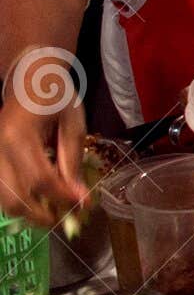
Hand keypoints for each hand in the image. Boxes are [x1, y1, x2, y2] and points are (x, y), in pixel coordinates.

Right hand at [0, 93, 87, 227]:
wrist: (29, 78)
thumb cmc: (55, 96)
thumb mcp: (72, 123)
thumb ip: (72, 159)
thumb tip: (79, 195)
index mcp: (19, 136)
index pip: (40, 180)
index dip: (63, 197)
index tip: (84, 204)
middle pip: (14, 197)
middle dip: (42, 214)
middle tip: (66, 217)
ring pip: (3, 199)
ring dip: (29, 212)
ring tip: (54, 212)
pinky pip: (2, 189)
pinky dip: (20, 200)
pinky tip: (40, 200)